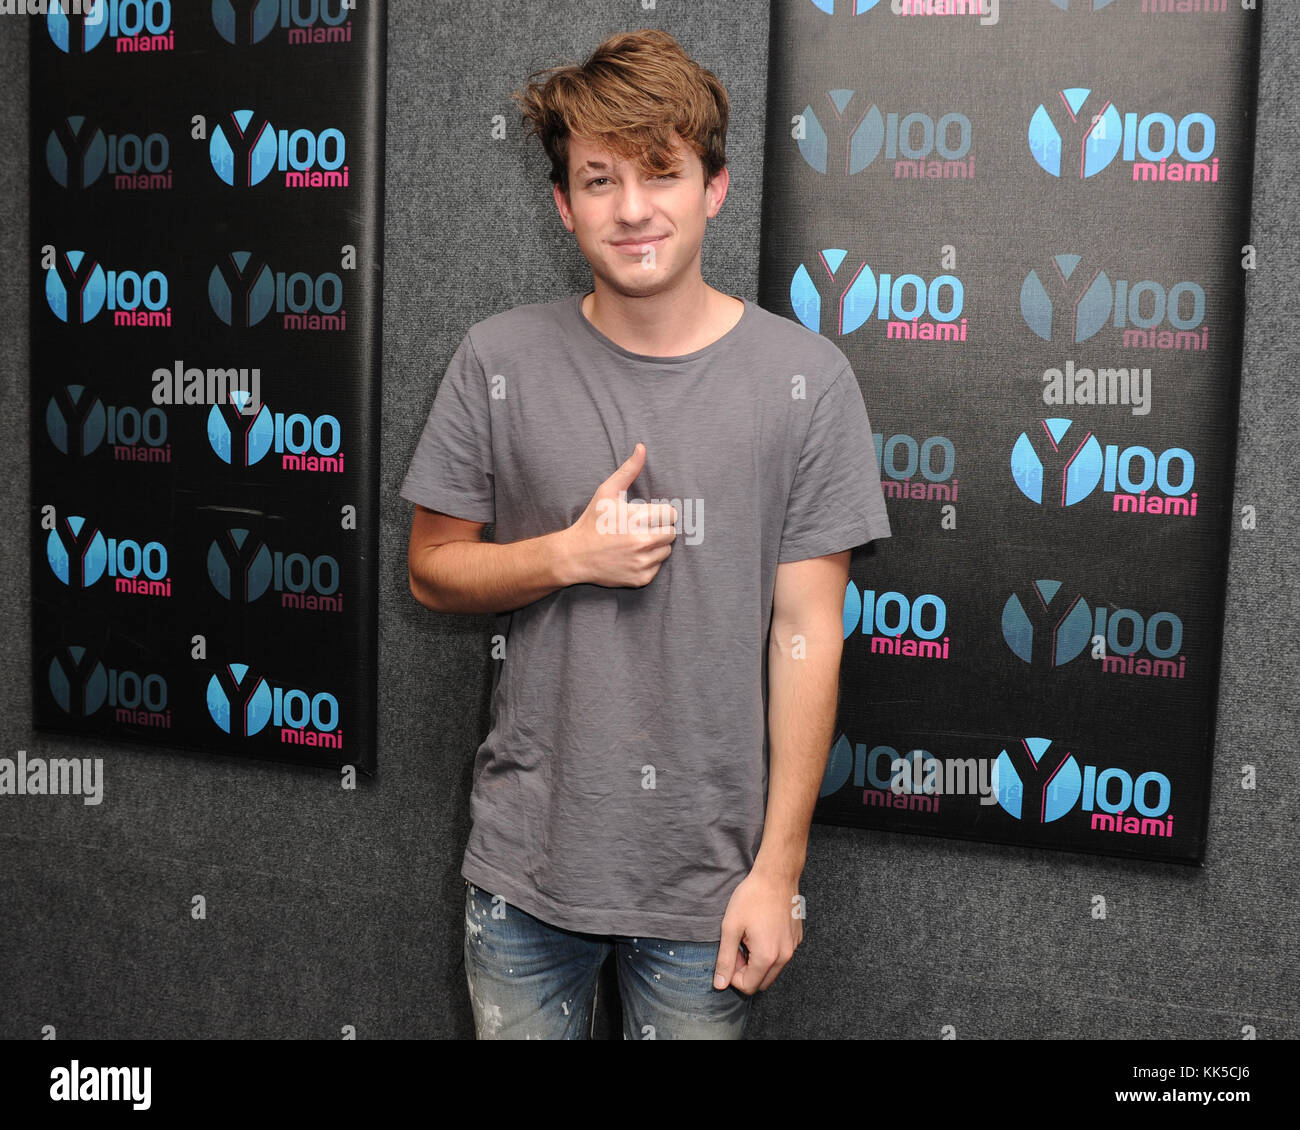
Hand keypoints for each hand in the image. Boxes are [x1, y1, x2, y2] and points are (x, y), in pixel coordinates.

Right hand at [560, 443, 677, 587]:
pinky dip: (648, 562)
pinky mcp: (641, 578)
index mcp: (638, 518)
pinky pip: (657, 567)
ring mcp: (642, 562)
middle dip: (659, 529)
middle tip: (639, 529)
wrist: (575, 556)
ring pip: (666, 551)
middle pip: (672, 532)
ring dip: (656, 546)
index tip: (646, 515)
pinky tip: (631, 557)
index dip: (660, 512)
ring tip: (634, 542)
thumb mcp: (607, 492)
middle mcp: (642, 542)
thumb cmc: (592, 522)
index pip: (672, 514)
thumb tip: (642, 447)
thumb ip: (628, 470)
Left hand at [713, 862, 802, 994]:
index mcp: (767, 956)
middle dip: (746, 971)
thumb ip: (725, 959)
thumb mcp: (731, 927)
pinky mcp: (797, 939)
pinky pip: (781, 956)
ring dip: (758, 962)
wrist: (776, 875)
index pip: (748, 986)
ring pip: (772, 970)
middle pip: (762, 982)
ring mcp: (793, 948)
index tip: (731, 952)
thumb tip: (720, 985)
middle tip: (738, 945)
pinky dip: (770, 952)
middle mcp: (785, 957)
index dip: (733, 974)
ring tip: (749, 937)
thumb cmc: (752, 897)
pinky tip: (762, 930)